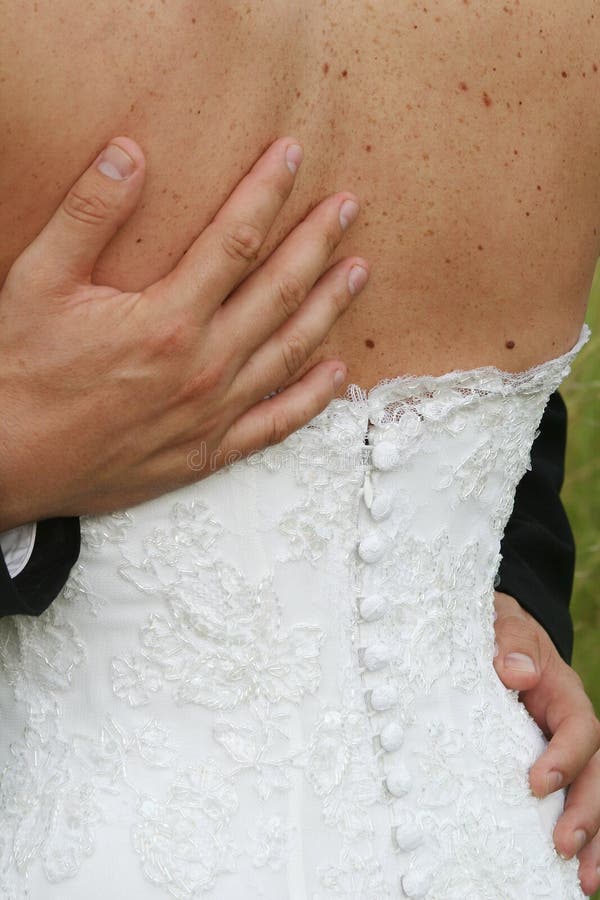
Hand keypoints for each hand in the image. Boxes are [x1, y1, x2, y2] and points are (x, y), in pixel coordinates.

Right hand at [0, 136, 367, 529]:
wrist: (9, 463)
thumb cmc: (21, 374)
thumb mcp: (37, 281)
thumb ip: (88, 215)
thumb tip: (129, 153)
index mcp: (168, 320)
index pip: (236, 240)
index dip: (268, 192)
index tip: (293, 156)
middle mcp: (203, 367)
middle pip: (279, 292)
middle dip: (316, 243)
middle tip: (347, 209)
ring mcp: (211, 415)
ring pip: (289, 353)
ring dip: (328, 309)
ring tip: (357, 273)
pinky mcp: (207, 453)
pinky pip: (275, 425)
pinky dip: (311, 400)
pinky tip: (335, 375)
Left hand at [494, 591, 599, 895]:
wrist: (498, 639)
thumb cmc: (501, 635)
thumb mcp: (505, 625)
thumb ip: (511, 641)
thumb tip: (516, 671)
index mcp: (564, 694)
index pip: (579, 728)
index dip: (564, 758)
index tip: (536, 784)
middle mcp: (572, 727)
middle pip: (597, 773)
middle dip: (587, 813)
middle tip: (563, 847)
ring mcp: (563, 752)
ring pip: (593, 795)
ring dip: (594, 840)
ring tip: (583, 882)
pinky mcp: (547, 770)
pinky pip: (568, 803)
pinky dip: (578, 839)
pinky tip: (569, 874)